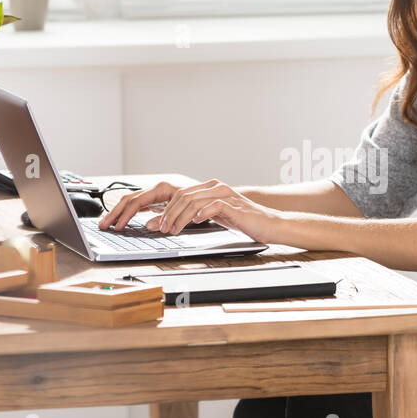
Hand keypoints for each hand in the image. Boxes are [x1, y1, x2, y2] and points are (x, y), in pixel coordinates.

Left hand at [97, 179, 287, 243]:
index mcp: (205, 188)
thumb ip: (185, 219)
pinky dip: (199, 215)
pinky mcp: (233, 204)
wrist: (269, 224)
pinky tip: (193, 224)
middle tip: (153, 228)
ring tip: (169, 230)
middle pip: (179, 195)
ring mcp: (223, 193)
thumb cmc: (240, 222)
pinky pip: (211, 206)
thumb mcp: (208, 220)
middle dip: (162, 212)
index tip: (147, 221)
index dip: (157, 207)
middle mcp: (212, 186)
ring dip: (177, 217)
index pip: (174, 194)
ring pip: (191, 200)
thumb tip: (156, 224)